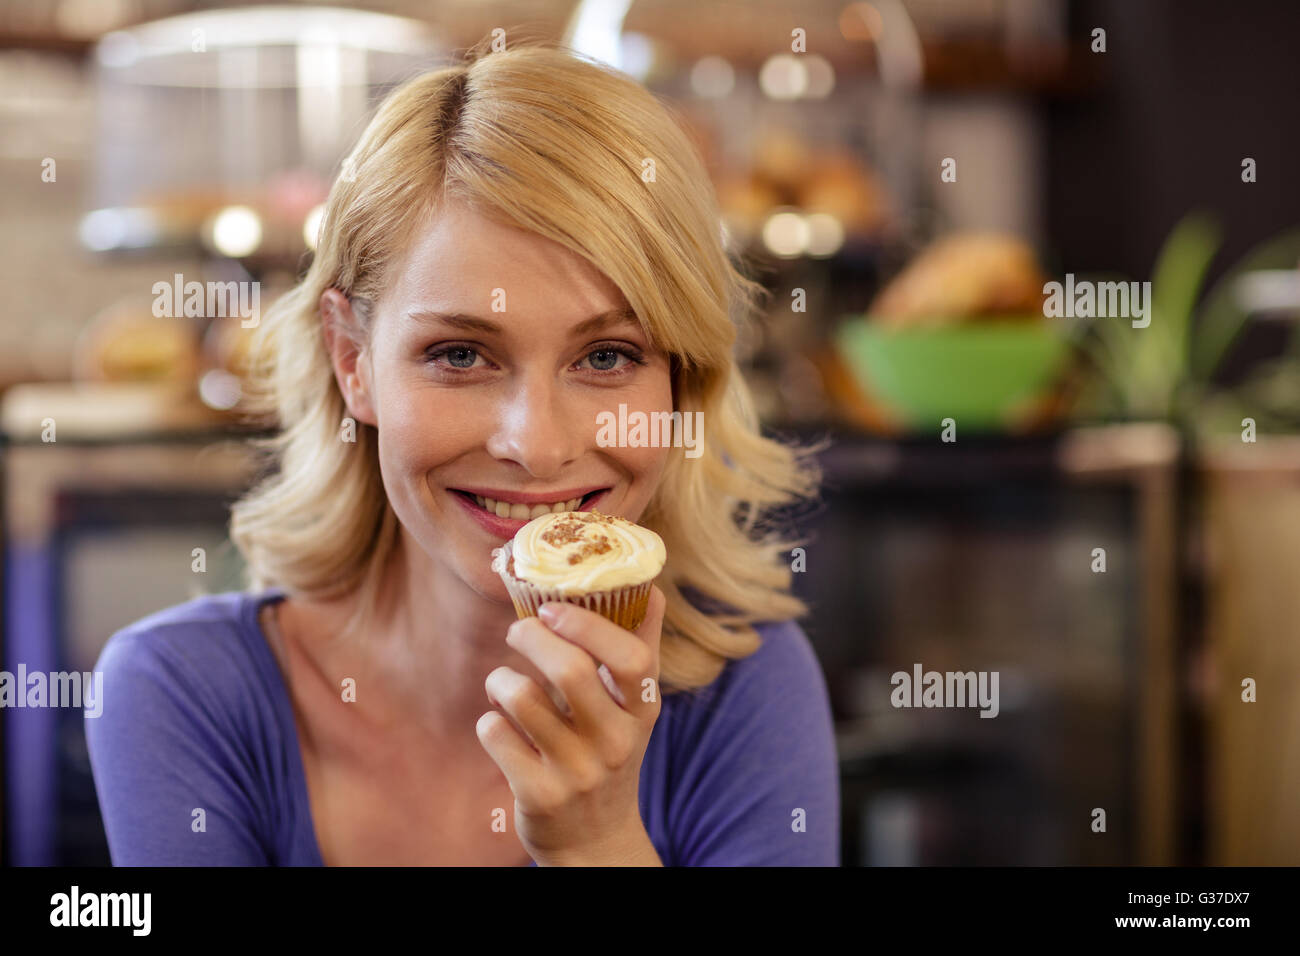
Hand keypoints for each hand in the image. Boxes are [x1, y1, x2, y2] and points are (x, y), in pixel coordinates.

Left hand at [476, 584, 665, 865]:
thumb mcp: (634, 710)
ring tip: (504, 683)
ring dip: (501, 679)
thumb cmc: (609, 754)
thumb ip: (640, 648)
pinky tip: (500, 725)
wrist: (595, 841)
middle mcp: (615, 743)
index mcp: (642, 713)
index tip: (553, 608)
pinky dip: (488, 720)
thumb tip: (651, 590)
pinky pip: (496, 733)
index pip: (632, 659)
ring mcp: (577, 771)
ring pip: (522, 697)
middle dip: (531, 636)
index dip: (589, 625)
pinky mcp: (538, 794)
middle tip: (519, 629)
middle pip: (570, 670)